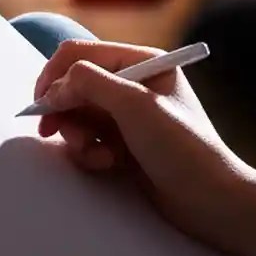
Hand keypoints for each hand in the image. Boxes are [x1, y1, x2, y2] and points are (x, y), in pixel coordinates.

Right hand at [34, 40, 255, 255]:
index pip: (82, 54)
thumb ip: (90, 83)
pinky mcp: (122, 142)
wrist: (212, 200)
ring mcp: (126, 115)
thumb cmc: (184, 148)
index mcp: (142, 62)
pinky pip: (86, 138)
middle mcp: (133, 84)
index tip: (43, 103)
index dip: (57, 75)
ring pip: (76, 114)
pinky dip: (87, 151)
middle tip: (52, 130)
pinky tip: (106, 163)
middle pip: (74, 84)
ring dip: (75, 134)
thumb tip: (55, 86)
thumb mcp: (135, 106)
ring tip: (92, 153)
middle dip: (64, 109)